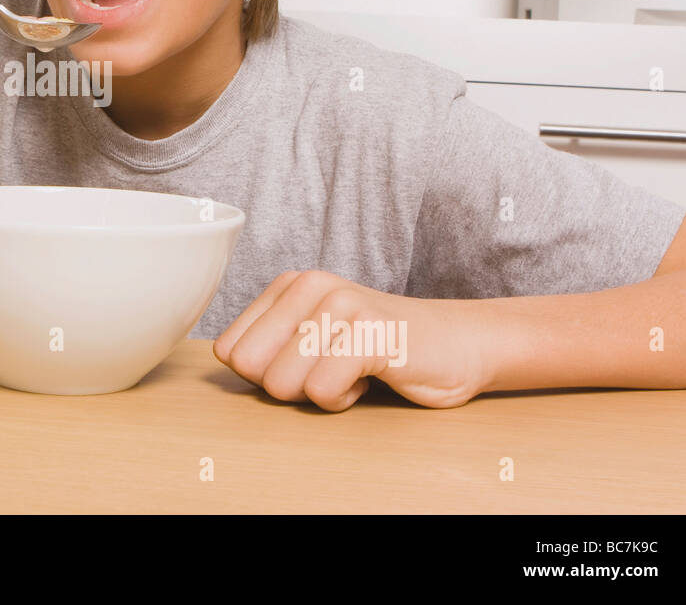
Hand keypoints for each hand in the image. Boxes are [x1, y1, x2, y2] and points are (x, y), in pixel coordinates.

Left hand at [213, 270, 495, 410]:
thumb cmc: (377, 350)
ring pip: (283, 383)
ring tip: (352, 371)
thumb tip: (227, 361)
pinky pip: (322, 391)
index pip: (230, 350)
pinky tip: (370, 377)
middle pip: (250, 368)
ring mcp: (340, 305)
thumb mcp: (311, 339)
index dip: (264, 375)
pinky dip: (344, 401)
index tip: (305, 364)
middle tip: (328, 370)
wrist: (458, 344)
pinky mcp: (370, 332)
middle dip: (286, 386)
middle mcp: (309, 285)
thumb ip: (268, 346)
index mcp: (287, 285)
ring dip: (319, 394)